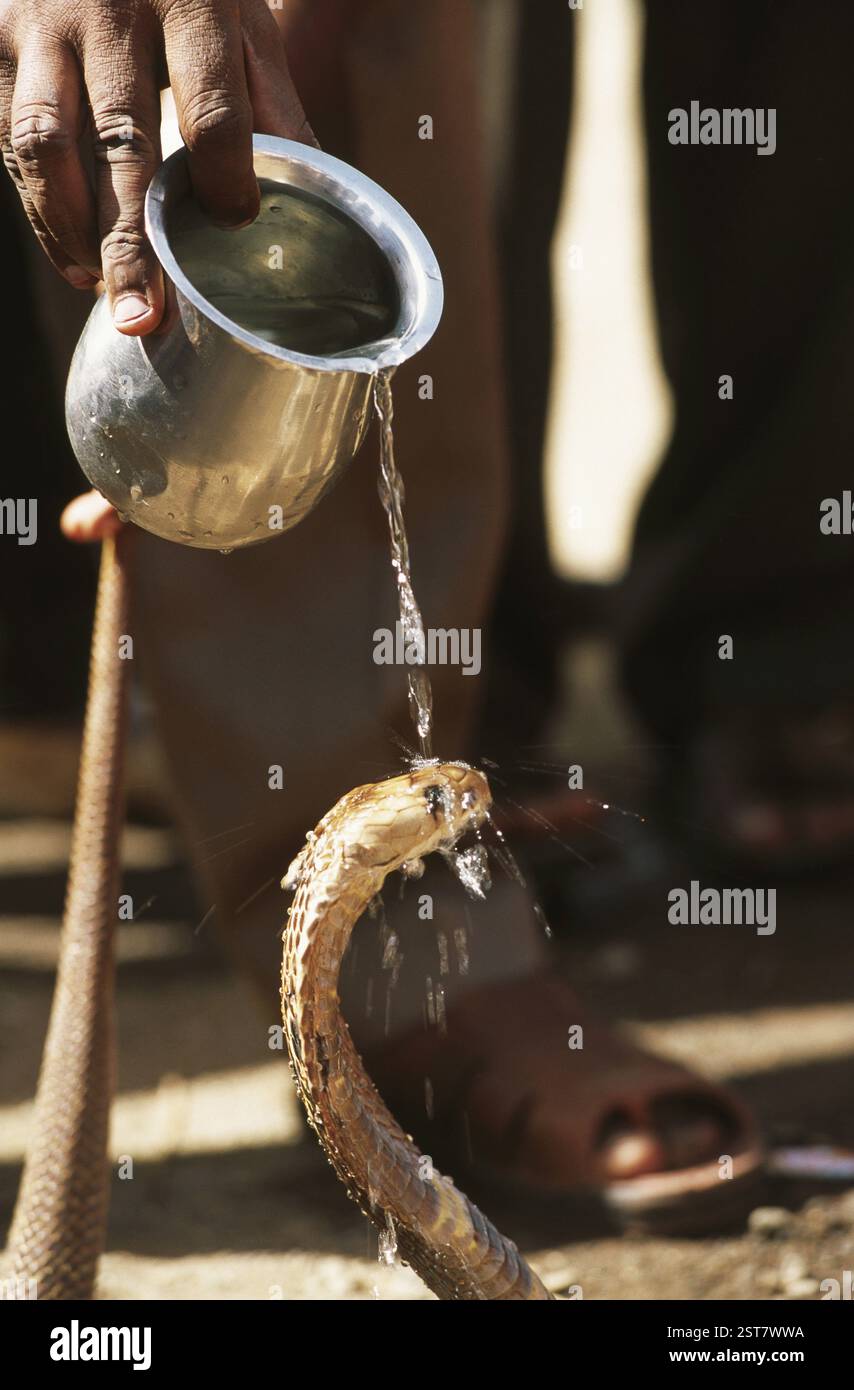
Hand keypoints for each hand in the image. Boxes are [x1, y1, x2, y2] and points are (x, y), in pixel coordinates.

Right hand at [0, 0, 314, 333]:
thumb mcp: (242, 25)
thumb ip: (272, 105)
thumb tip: (317, 196)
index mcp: (191, 2)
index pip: (212, 110)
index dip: (224, 179)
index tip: (234, 228)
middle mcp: (109, 10)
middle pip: (121, 144)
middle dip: (132, 243)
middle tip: (145, 319)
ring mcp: (43, 26)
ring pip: (47, 147)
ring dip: (76, 234)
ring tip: (109, 298)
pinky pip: (9, 141)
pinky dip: (43, 214)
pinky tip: (78, 264)